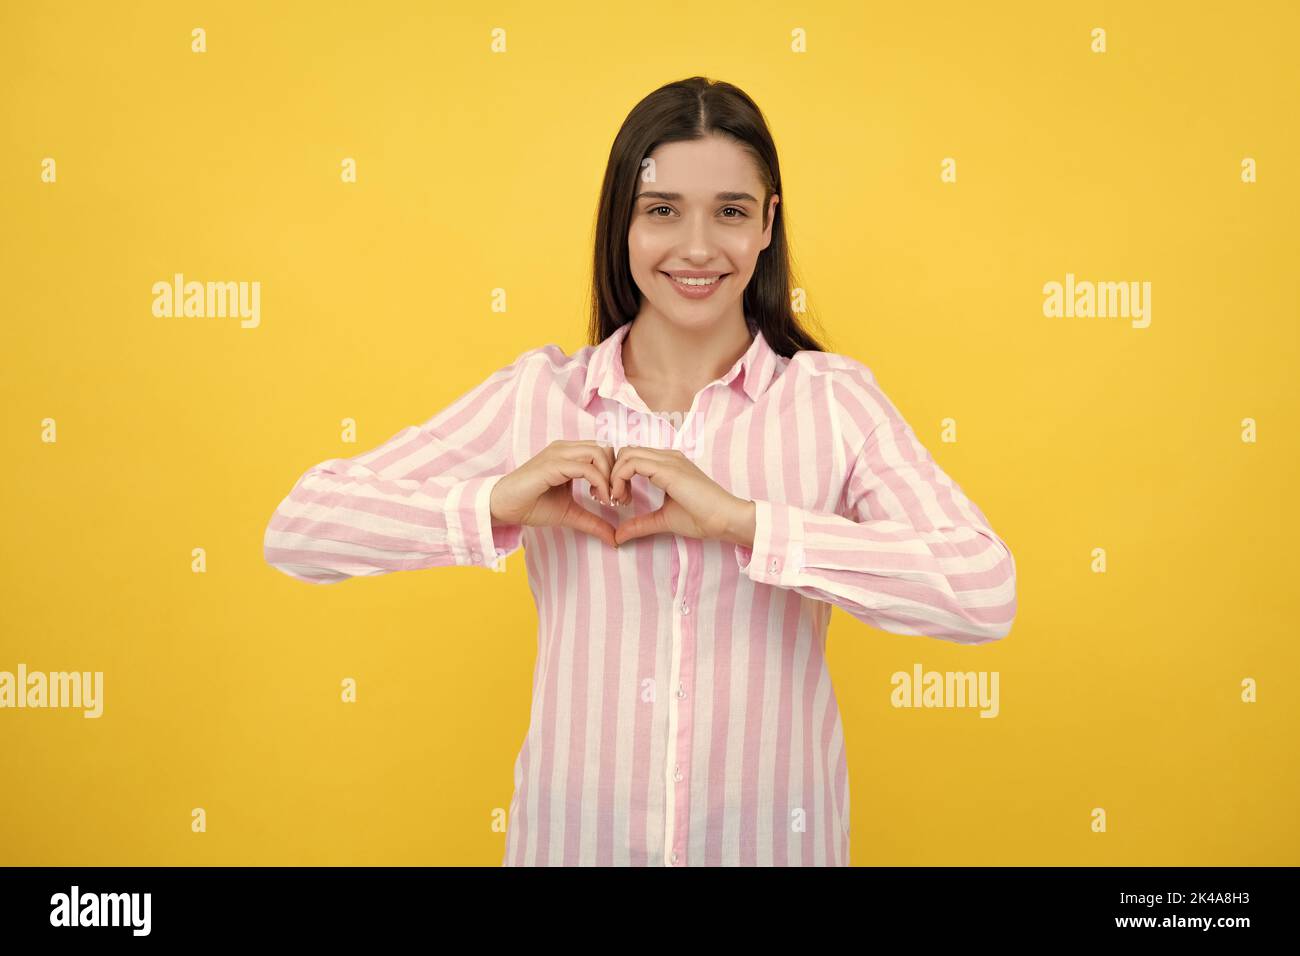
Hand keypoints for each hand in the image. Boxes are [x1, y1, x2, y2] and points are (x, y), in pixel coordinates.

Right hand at [489, 440, 626, 547]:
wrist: (503, 507)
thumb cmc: (532, 506)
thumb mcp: (570, 514)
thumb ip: (593, 522)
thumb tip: (615, 537)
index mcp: (570, 454)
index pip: (605, 452)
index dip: (616, 473)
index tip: (616, 498)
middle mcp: (565, 449)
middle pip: (606, 449)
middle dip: (617, 473)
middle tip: (616, 499)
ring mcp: (558, 454)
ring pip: (599, 453)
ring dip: (610, 477)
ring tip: (607, 500)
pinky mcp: (552, 464)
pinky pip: (586, 468)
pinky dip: (599, 483)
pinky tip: (599, 499)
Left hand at [609, 445, 754, 546]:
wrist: (724, 518)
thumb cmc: (701, 517)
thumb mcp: (663, 520)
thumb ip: (640, 524)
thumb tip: (619, 535)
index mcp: (667, 464)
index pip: (633, 457)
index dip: (619, 476)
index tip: (620, 501)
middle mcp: (667, 457)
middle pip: (626, 452)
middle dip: (613, 473)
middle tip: (615, 499)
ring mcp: (668, 460)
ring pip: (627, 454)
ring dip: (615, 476)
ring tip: (619, 500)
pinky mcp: (668, 469)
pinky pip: (632, 463)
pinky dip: (620, 479)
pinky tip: (623, 498)